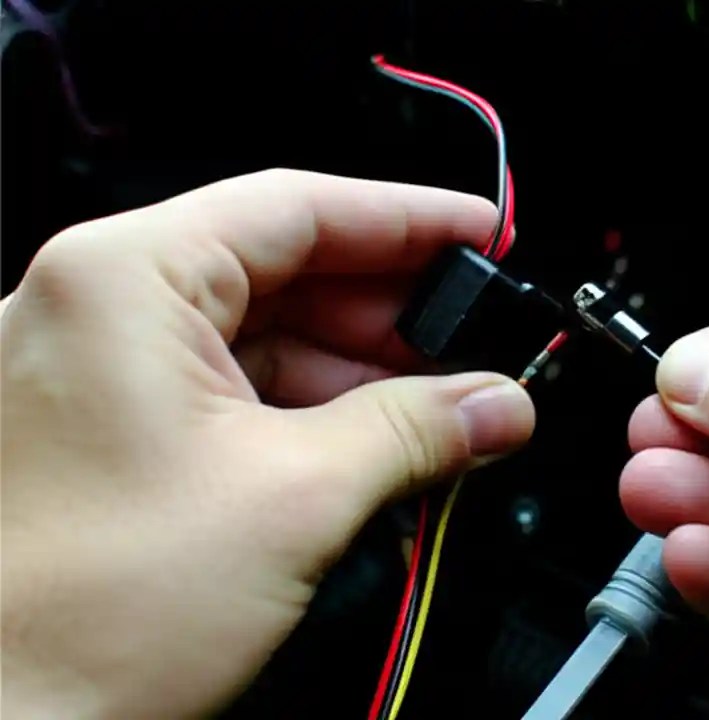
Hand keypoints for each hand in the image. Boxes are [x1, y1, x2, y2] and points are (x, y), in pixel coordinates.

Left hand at [0, 170, 534, 718]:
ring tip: (444, 419)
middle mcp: (99, 311)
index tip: (482, 233)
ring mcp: (100, 375)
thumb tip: (494, 402)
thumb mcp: (295, 500)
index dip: (410, 218)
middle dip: (395, 319)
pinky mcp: (111, 436)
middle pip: (286, 272)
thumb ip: (416, 430)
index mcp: (124, 282)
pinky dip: (311, 418)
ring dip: (361, 379)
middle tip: (481, 352)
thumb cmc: (77, 619)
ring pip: (265, 339)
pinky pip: (235, 395)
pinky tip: (379, 450)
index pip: (299, 207)